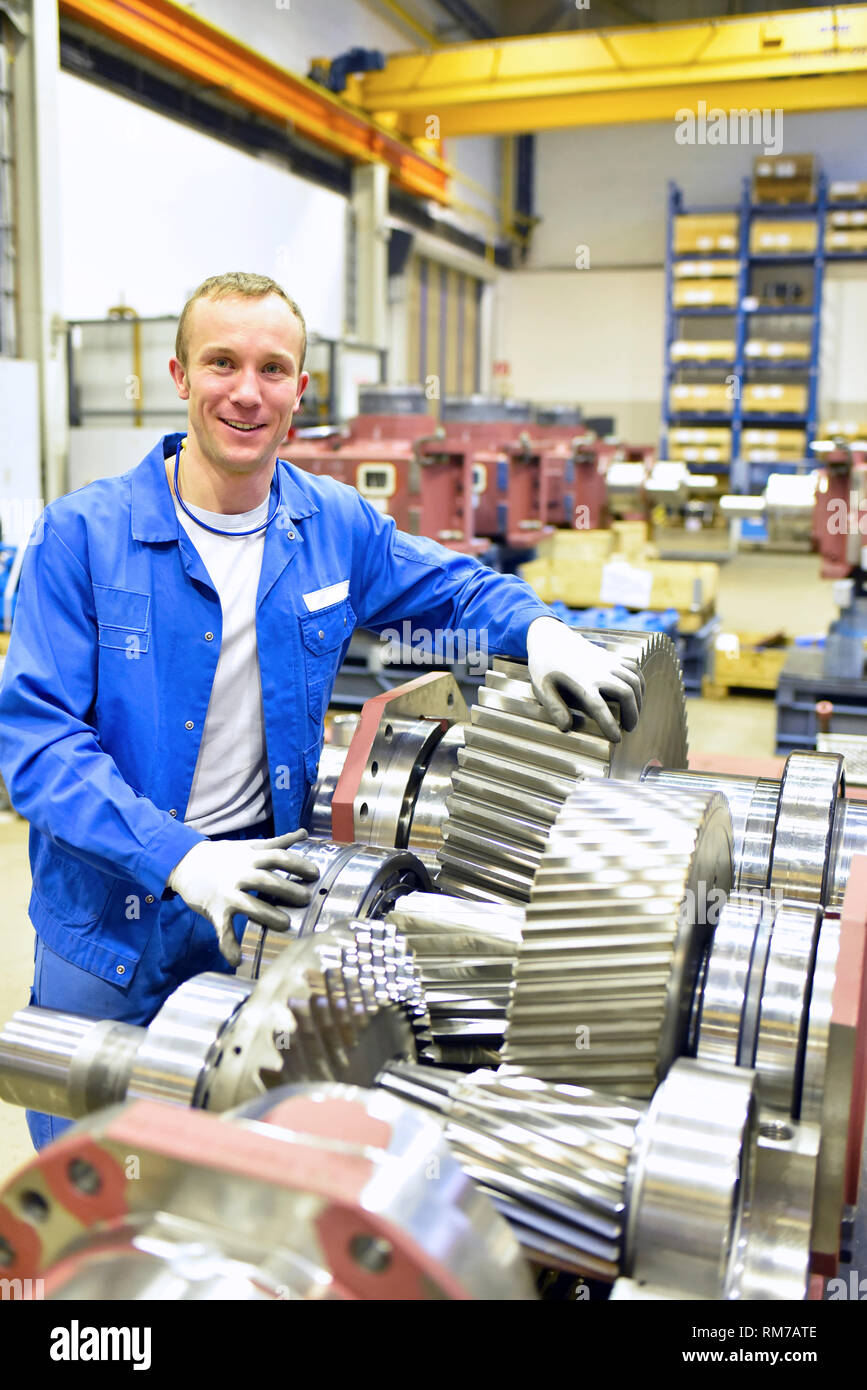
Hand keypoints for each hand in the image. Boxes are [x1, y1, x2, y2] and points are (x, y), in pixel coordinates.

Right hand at [167, 829, 319, 966]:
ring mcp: (227, 892)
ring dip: (267, 916)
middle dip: (288, 889)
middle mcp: (240, 873)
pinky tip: (237, 960)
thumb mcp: (249, 846)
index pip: (279, 856)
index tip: (315, 874)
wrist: (185, 862)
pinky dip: (228, 945)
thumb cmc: (223, 856)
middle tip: (306, 899)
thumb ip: (277, 842)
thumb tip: (304, 832)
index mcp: (251, 857)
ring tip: (285, 925)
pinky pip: (222, 930)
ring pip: (248, 905)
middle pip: (266, 880)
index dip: (298, 864)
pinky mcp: (215, 909)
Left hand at [526, 617, 644, 741]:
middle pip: (625, 692)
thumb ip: (554, 708)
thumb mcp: (542, 688)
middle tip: (629, 729)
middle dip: (632, 713)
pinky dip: (640, 684)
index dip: (610, 724)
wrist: (551, 638)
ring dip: (638, 700)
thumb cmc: (544, 667)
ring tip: (633, 715)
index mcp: (580, 682)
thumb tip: (566, 728)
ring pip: (634, 680)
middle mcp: (598, 671)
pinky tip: (636, 696)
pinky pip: (634, 669)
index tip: (617, 739)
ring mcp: (607, 662)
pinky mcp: (612, 656)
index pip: (599, 707)